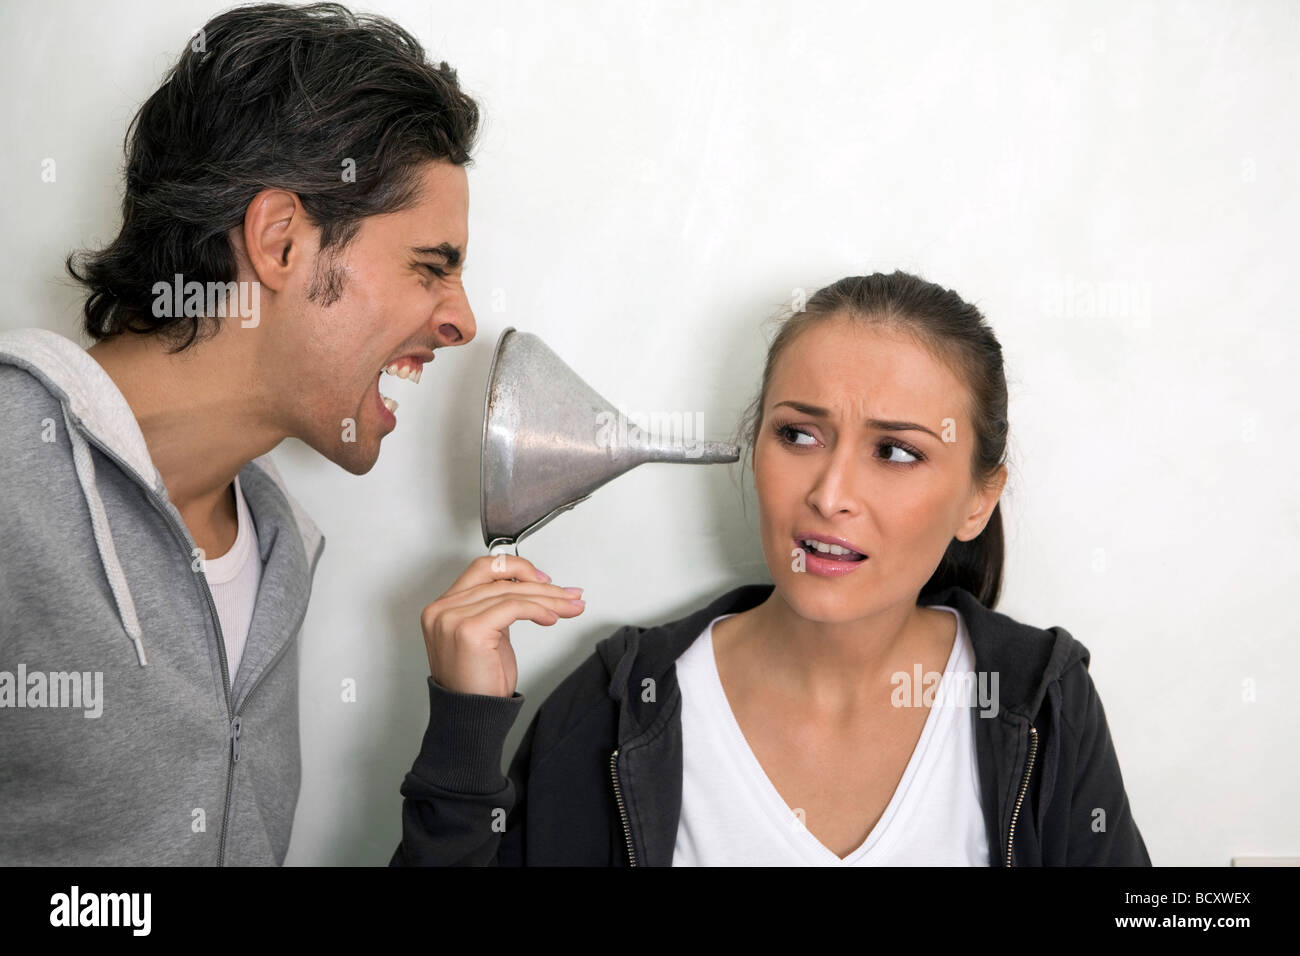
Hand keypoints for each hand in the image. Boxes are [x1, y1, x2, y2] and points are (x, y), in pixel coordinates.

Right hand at [419, 554, 585, 696]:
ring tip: (570, 607)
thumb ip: (497, 609)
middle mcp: (443, 609)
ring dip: (548, 599)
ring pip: (511, 592)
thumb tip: (532, 588)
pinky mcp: (469, 630)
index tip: (543, 579)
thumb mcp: (488, 636)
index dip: (516, 568)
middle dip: (542, 586)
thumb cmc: (478, 682)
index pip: (483, 569)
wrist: (471, 717)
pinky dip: (538, 609)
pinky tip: (551, 617)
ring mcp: (452, 618)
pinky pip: (513, 607)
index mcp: (443, 607)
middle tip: (569, 594)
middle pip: (500, 580)